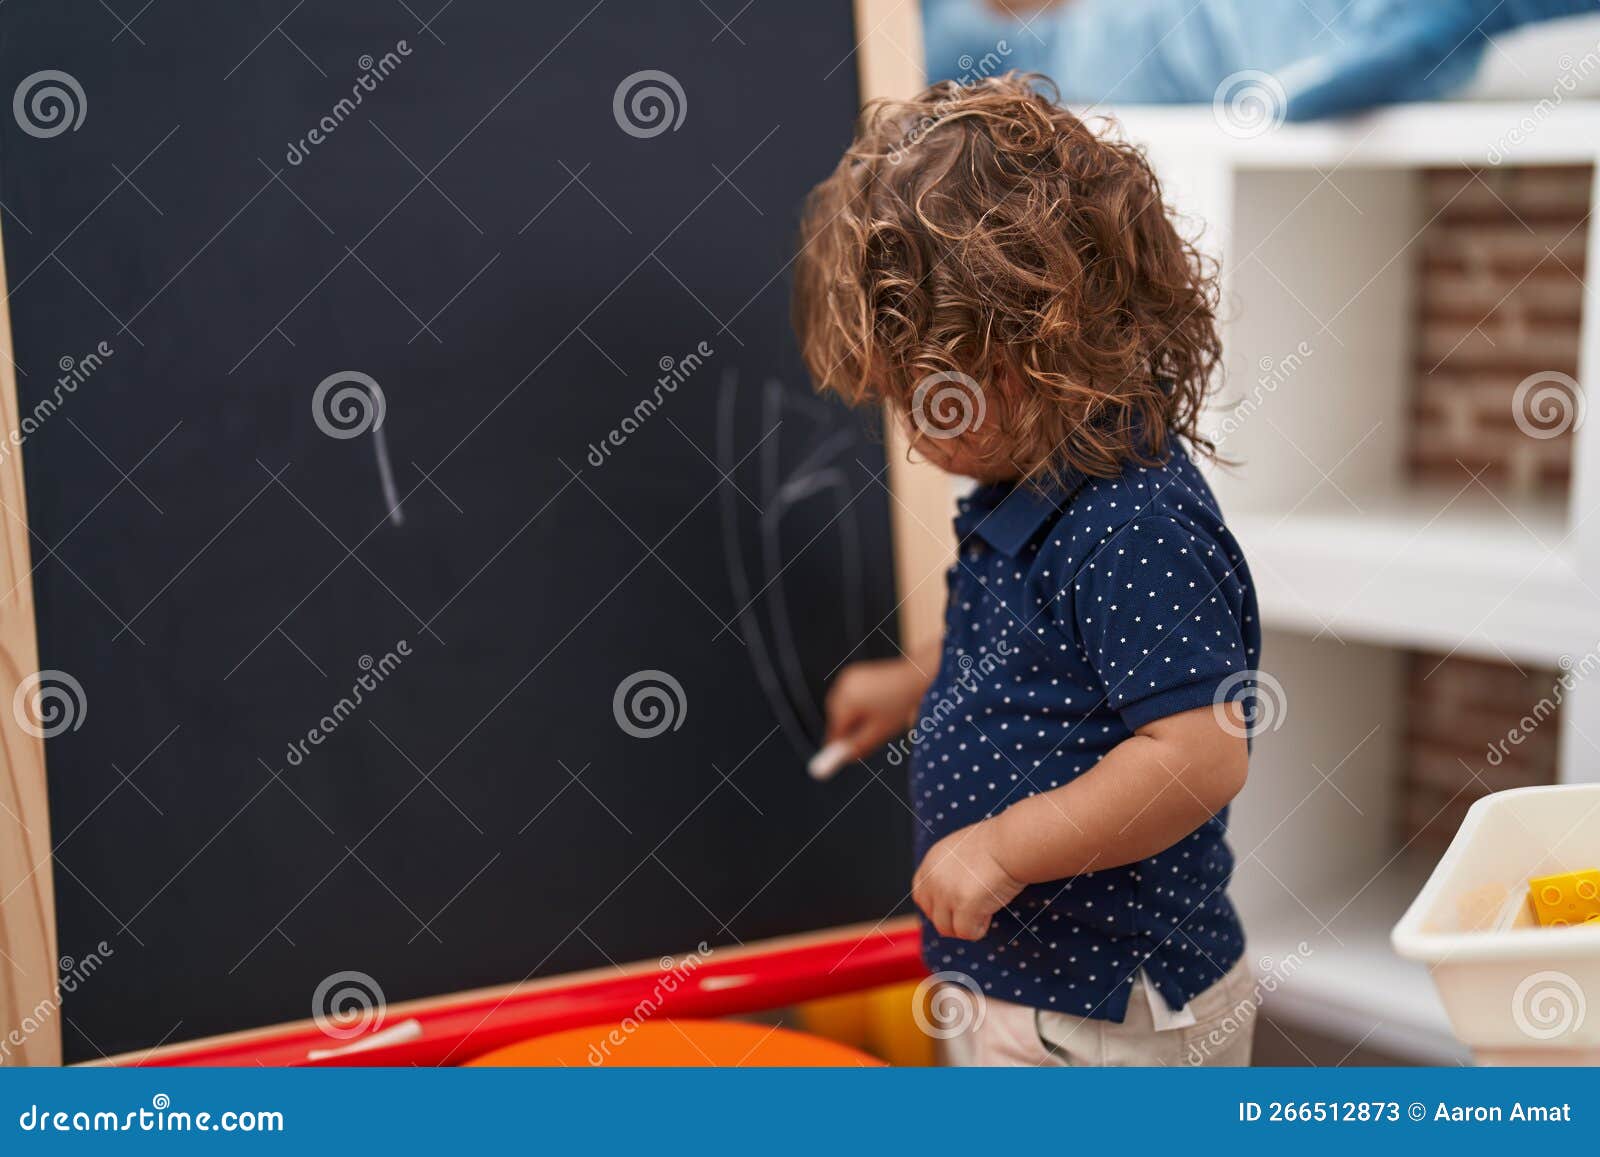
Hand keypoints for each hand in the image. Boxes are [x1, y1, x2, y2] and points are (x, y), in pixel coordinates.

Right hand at [823, 656, 930, 761]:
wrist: (914, 675)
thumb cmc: (902, 703)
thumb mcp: (881, 731)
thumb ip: (860, 746)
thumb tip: (846, 757)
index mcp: (848, 700)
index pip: (834, 730)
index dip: (838, 745)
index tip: (843, 756)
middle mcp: (843, 686)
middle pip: (835, 718)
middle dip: (847, 730)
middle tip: (863, 738)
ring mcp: (847, 678)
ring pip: (840, 708)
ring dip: (852, 717)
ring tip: (875, 717)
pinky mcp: (852, 674)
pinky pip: (846, 696)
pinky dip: (855, 705)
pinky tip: (874, 705)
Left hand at [912, 819, 1024, 940]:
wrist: (1011, 843)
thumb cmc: (997, 844)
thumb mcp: (961, 851)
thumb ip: (950, 871)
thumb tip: (953, 892)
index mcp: (931, 862)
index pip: (920, 895)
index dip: (937, 905)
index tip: (954, 907)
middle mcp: (933, 879)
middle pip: (932, 915)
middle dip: (952, 918)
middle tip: (974, 910)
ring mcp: (946, 893)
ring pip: (946, 928)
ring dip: (966, 925)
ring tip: (985, 909)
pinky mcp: (964, 905)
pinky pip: (966, 933)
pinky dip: (979, 928)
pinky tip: (991, 912)